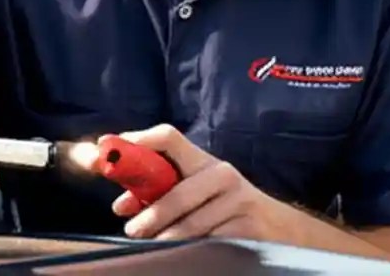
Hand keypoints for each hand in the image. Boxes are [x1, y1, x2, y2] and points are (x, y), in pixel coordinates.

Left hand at [108, 124, 294, 241]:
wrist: (281, 227)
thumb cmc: (225, 205)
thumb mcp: (198, 190)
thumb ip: (162, 190)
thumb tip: (121, 204)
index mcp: (202, 160)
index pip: (168, 137)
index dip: (137, 139)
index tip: (108, 148)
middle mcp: (221, 173)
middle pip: (176, 191)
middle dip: (150, 213)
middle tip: (131, 229)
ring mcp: (238, 199)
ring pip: (192, 222)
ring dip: (167, 236)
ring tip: (150, 244)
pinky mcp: (248, 226)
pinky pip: (211, 240)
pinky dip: (192, 248)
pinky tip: (182, 252)